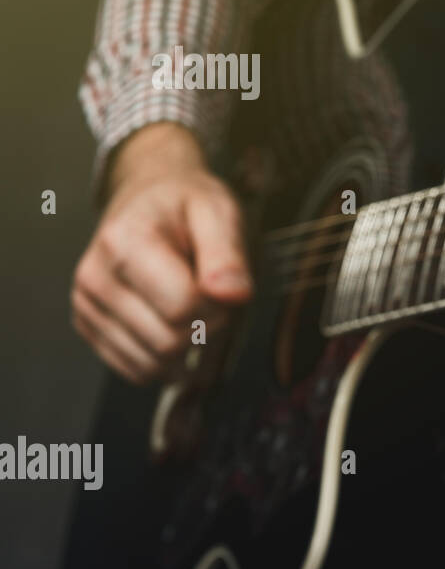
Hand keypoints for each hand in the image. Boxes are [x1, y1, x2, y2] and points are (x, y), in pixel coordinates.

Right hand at [72, 123, 251, 384]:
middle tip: (214, 298)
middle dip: (206, 329)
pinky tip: (175, 325)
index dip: (219, 307)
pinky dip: (167, 359)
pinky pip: (136, 370)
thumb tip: (234, 296)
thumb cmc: (186, 205)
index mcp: (125, 242)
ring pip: (152, 365)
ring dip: (187, 348)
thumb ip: (228, 254)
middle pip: (167, 342)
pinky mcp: (89, 327)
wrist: (148, 198)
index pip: (182, 307)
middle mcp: (95, 277)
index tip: (226, 287)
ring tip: (194, 307)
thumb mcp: (219, 211)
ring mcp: (87, 306)